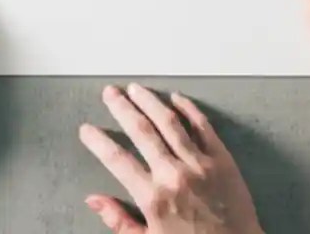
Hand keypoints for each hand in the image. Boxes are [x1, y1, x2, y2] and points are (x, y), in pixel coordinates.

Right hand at [80, 84, 262, 233]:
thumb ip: (119, 222)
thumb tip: (93, 200)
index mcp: (153, 198)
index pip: (117, 160)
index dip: (98, 142)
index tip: (87, 129)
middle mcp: (174, 175)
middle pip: (141, 132)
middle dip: (122, 108)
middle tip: (110, 93)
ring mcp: (200, 164)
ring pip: (170, 123)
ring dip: (150, 102)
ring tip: (136, 89)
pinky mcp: (222, 160)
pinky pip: (203, 127)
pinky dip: (189, 109)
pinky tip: (176, 98)